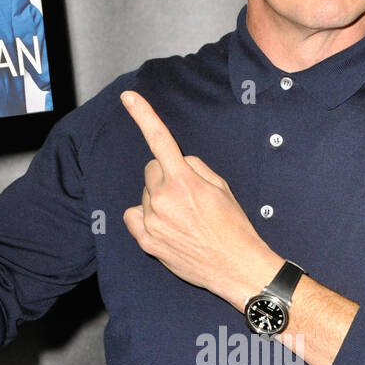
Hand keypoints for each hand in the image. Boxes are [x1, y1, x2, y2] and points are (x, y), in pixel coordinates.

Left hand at [121, 90, 278, 305]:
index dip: (143, 115)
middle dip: (166, 176)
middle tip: (188, 196)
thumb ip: (194, 168)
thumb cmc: (233, 226)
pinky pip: (133, 216)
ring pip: (145, 195)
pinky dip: (145, 217)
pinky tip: (166, 227)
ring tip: (183, 218)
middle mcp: (162, 199)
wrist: (236, 266)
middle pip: (152, 170)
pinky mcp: (147, 241)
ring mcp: (152, 221)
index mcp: (183, 181)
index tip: (128, 97)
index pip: (159, 140)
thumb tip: (177, 164)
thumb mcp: (222, 187)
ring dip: (159, 199)